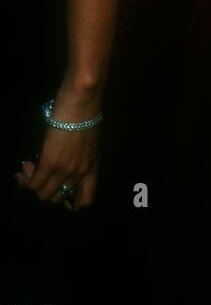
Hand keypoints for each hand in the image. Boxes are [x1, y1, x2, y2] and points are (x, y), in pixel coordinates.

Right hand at [13, 86, 101, 211]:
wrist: (82, 100)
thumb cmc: (86, 111)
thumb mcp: (88, 138)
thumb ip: (79, 152)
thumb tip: (62, 157)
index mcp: (93, 165)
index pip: (86, 199)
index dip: (72, 203)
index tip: (61, 193)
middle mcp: (80, 172)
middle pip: (59, 197)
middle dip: (45, 189)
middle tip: (37, 174)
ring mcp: (65, 169)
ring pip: (44, 194)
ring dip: (33, 185)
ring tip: (27, 172)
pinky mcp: (50, 162)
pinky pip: (34, 183)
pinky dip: (26, 181)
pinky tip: (22, 173)